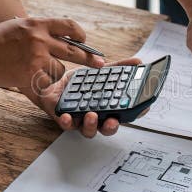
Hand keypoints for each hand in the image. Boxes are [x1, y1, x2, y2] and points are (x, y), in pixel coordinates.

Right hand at [0, 17, 104, 87]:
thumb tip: (61, 35)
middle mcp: (39, 39)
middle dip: (88, 59)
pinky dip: (44, 88)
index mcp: (38, 24)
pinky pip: (46, 84)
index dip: (79, 34)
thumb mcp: (20, 26)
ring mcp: (35, 58)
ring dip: (54, 74)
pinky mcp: (29, 75)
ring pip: (59, 70)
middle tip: (100, 64)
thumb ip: (39, 29)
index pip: (69, 26)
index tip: (84, 41)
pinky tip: (39, 88)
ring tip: (39, 72)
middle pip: (73, 50)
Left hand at [24, 58, 143, 137]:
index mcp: (105, 107)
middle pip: (106, 128)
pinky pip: (65, 124)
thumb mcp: (99, 72)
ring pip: (87, 129)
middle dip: (111, 126)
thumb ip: (117, 68)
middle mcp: (94, 116)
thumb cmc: (76, 83)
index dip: (134, 114)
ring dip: (91, 125)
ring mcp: (78, 119)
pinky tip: (67, 116)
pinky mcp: (61, 117)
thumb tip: (137, 61)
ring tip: (91, 116)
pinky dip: (67, 122)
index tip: (142, 109)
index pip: (123, 114)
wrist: (49, 79)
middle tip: (112, 120)